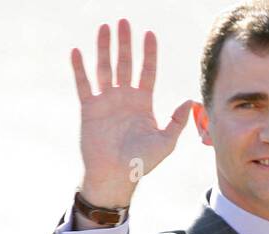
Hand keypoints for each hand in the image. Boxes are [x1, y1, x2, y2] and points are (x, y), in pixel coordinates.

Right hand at [70, 19, 193, 208]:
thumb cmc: (143, 162)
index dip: (149, 53)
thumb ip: (177, 120)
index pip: (147, 72)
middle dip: (125, 43)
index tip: (149, 33)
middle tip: (124, 22)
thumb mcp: (166, 141)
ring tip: (104, 27)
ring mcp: (106, 101)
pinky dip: (80, 68)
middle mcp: (125, 98)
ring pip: (105, 68)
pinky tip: (77, 52)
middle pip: (125, 64)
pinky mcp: (89, 108)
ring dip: (104, 48)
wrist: (116, 176)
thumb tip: (191, 100)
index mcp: (143, 104)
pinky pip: (84, 84)